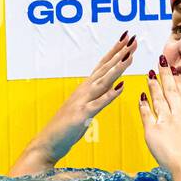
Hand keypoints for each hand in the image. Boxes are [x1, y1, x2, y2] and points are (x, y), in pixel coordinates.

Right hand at [11, 33, 135, 174]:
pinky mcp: (82, 115)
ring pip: (103, 81)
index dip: (115, 51)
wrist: (48, 142)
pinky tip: (121, 87)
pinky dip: (110, 95)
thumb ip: (98, 95)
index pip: (103, 65)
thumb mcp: (86, 107)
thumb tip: (114, 85)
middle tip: (133, 38)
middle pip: (105, 68)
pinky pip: (98, 104)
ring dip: (117, 68)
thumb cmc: (67, 127)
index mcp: (85, 88)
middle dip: (119, 53)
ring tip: (129, 56)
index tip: (128, 39)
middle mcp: (84, 90)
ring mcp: (82, 101)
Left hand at [139, 57, 180, 178]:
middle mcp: (179, 116)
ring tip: (149, 74)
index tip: (176, 70)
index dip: (179, 81)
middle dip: (166, 75)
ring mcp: (166, 122)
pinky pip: (146, 115)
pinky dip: (143, 105)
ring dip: (153, 86)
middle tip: (161, 61)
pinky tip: (140, 96)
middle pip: (171, 91)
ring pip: (158, 99)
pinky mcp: (153, 131)